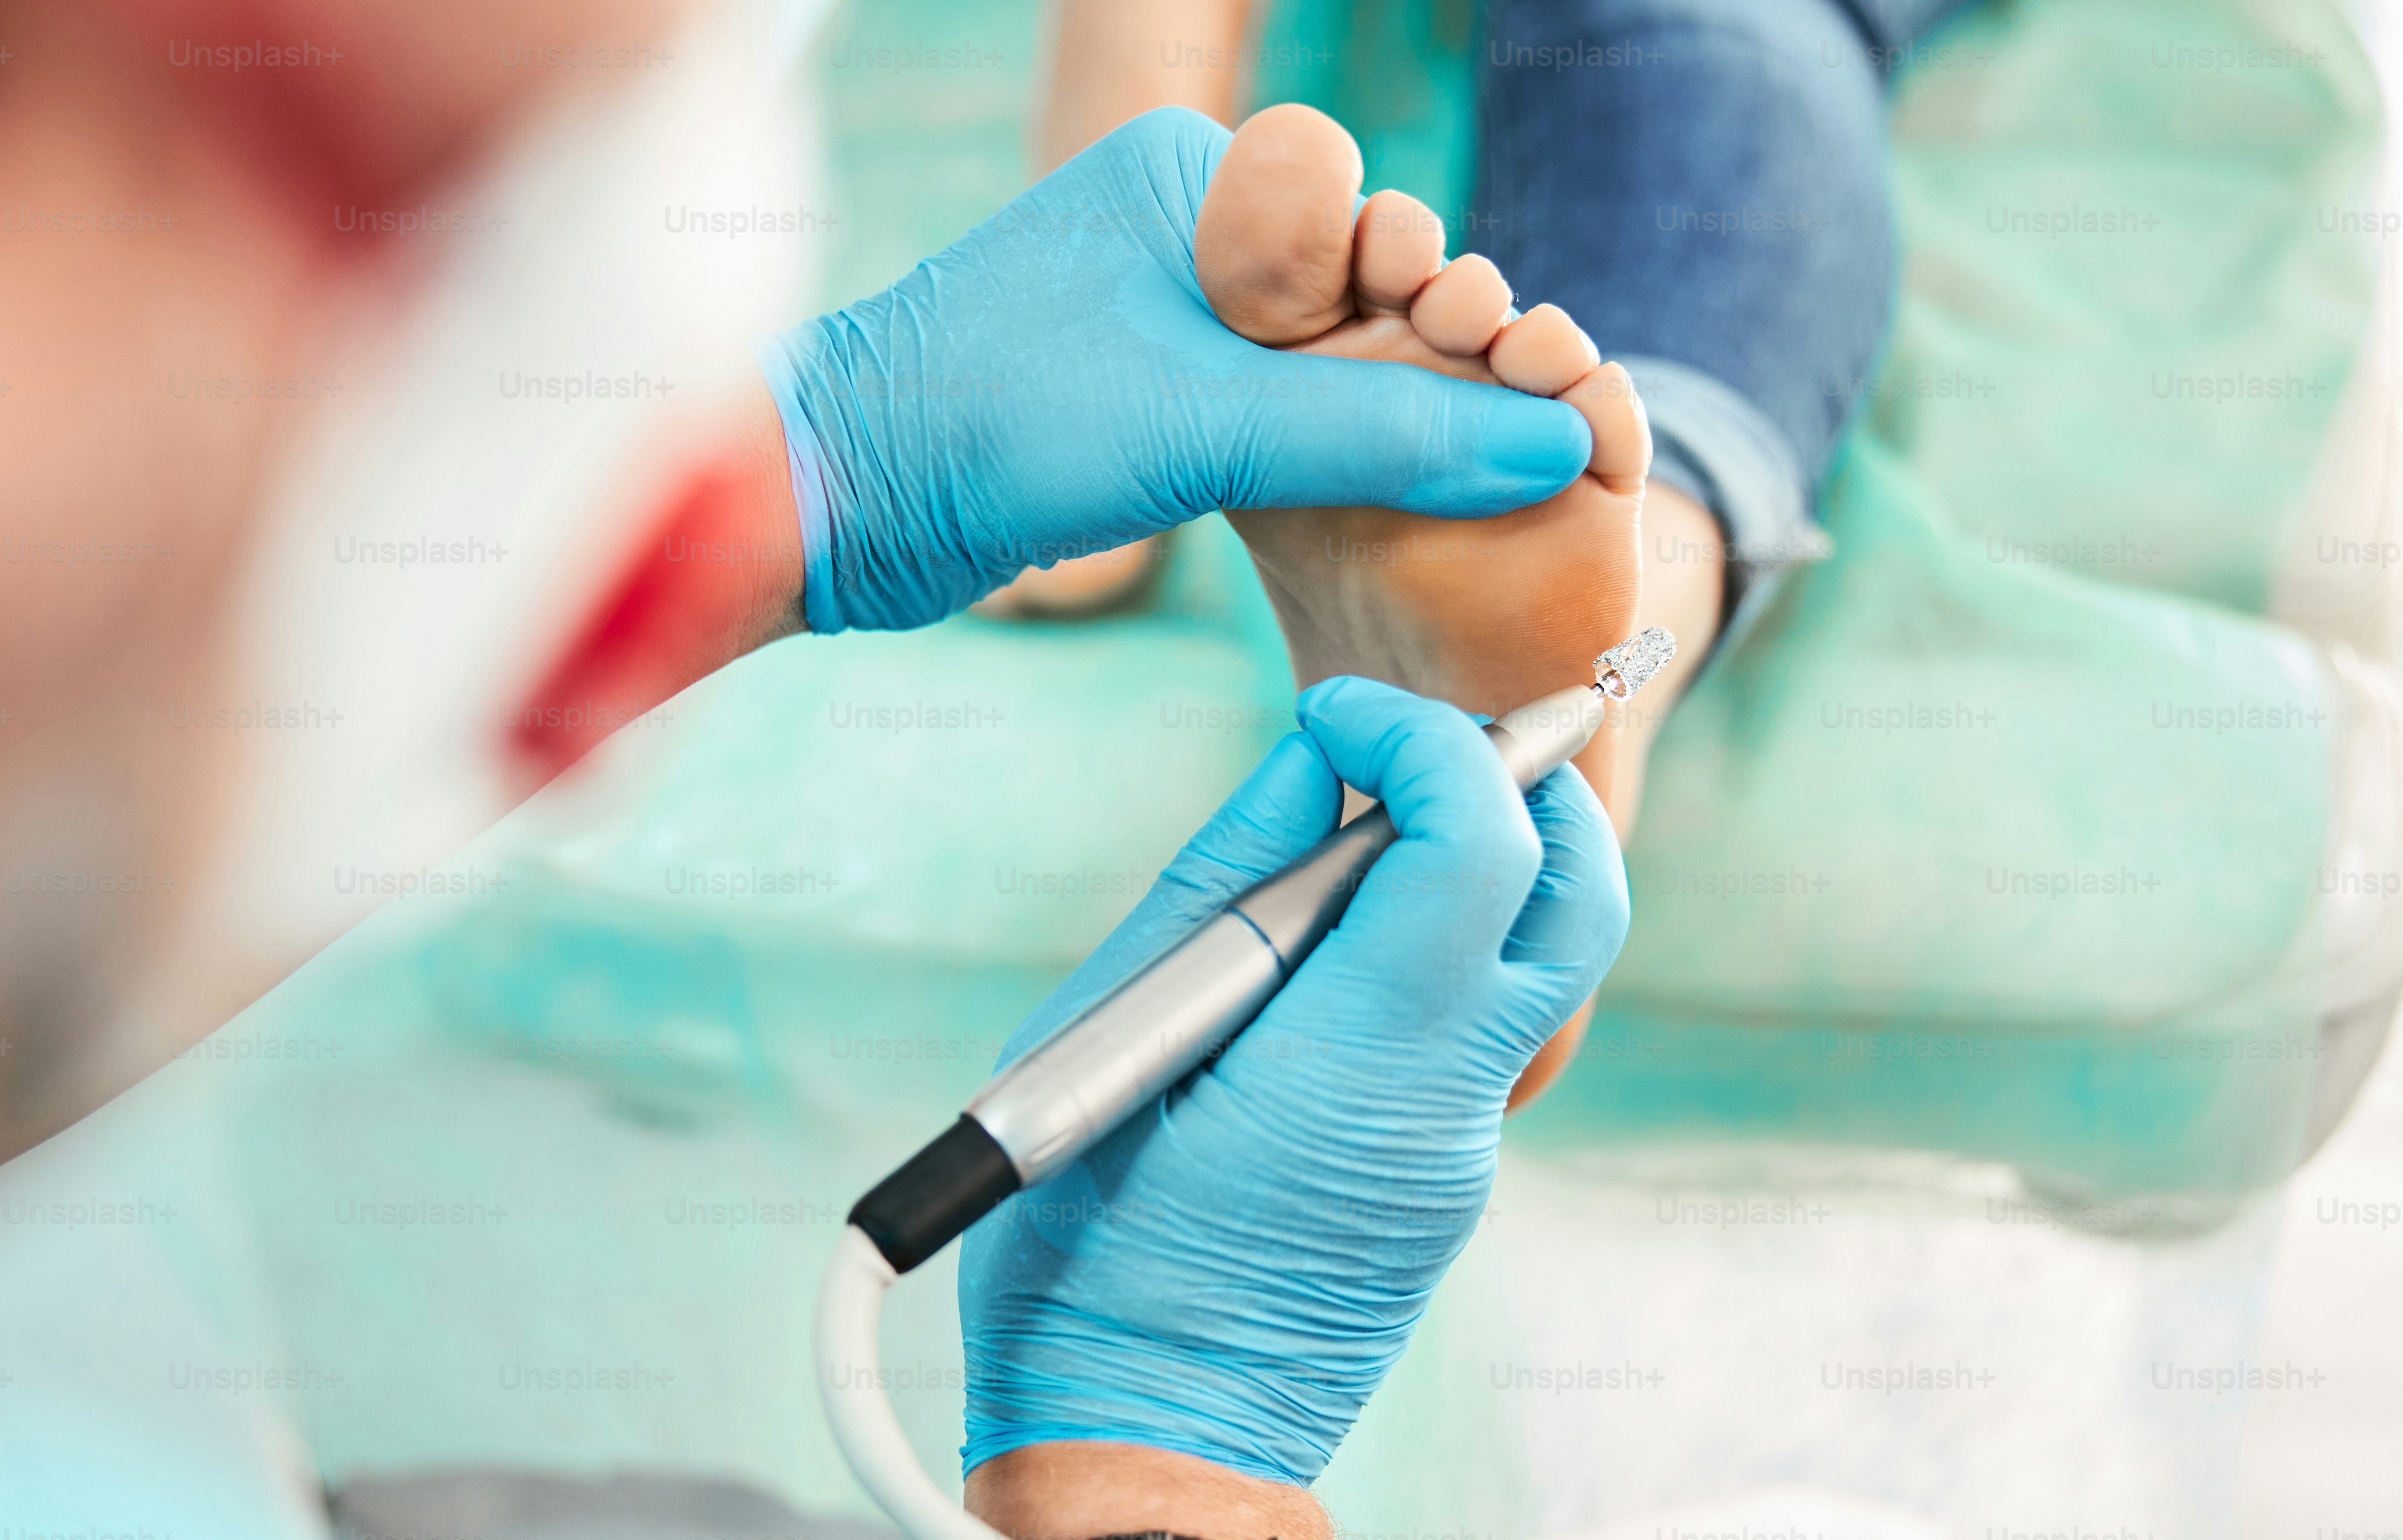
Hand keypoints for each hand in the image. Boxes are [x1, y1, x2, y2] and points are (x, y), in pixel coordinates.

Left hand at [760, 109, 1592, 632]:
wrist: (850, 497)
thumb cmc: (1001, 424)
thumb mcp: (1216, 427)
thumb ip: (1385, 434)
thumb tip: (1552, 445)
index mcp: (1189, 175)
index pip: (1366, 218)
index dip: (1430, 298)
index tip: (1479, 363)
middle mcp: (1178, 226)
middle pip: (1355, 292)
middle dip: (1417, 364)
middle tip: (1485, 434)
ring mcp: (1160, 311)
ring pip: (1318, 363)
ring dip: (1374, 425)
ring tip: (1438, 477)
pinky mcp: (1141, 395)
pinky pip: (1268, 415)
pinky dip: (1317, 458)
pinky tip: (1358, 502)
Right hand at [958, 678, 1630, 1484]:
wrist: (1139, 1460)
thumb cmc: (1080, 1266)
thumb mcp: (1108, 1047)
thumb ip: (1225, 887)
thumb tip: (1313, 761)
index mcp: (1358, 1065)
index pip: (1479, 844)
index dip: (1427, 738)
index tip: (1340, 711)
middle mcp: (1446, 1107)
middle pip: (1579, 897)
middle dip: (1528, 782)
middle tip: (1420, 741)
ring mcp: (1461, 1157)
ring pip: (1540, 966)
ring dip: (1482, 868)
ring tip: (1352, 840)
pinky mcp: (1446, 1188)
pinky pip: (1477, 1036)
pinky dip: (1432, 957)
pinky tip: (1316, 964)